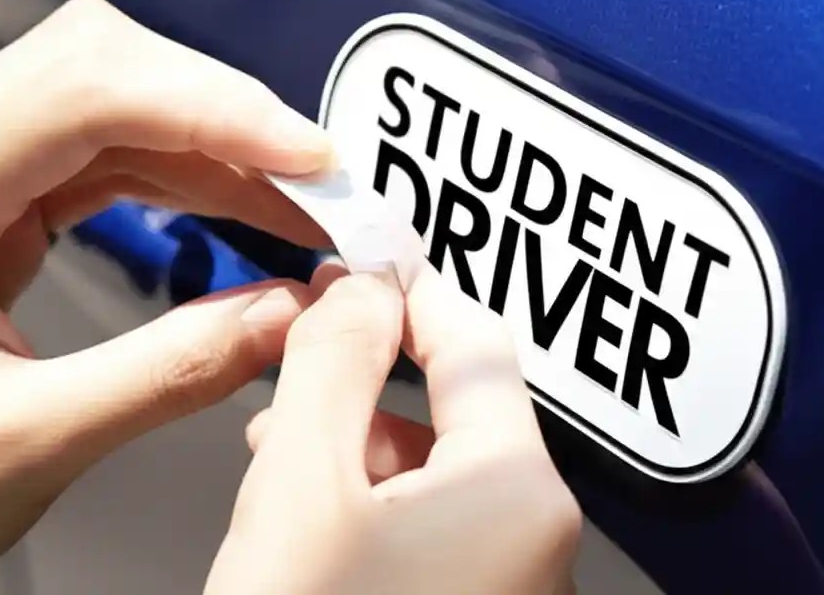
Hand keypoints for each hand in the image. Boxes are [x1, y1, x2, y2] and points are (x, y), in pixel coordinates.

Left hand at [0, 0, 334, 592]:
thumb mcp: (26, 444)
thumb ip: (172, 372)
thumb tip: (292, 314)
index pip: (86, 90)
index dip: (215, 107)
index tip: (310, 158)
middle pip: (104, 69)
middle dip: (226, 116)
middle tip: (321, 183)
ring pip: (112, 106)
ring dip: (216, 146)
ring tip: (301, 208)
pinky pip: (100, 155)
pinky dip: (182, 174)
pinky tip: (239, 210)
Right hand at [205, 263, 581, 594]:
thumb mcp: (301, 485)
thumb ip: (335, 366)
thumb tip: (360, 289)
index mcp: (517, 492)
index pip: (476, 341)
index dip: (408, 289)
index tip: (357, 260)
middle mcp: (540, 540)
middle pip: (458, 411)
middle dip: (367, 384)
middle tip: (296, 369)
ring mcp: (513, 581)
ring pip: (441, 476)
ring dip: (362, 451)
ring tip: (283, 463)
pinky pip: (437, 533)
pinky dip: (376, 510)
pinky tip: (314, 522)